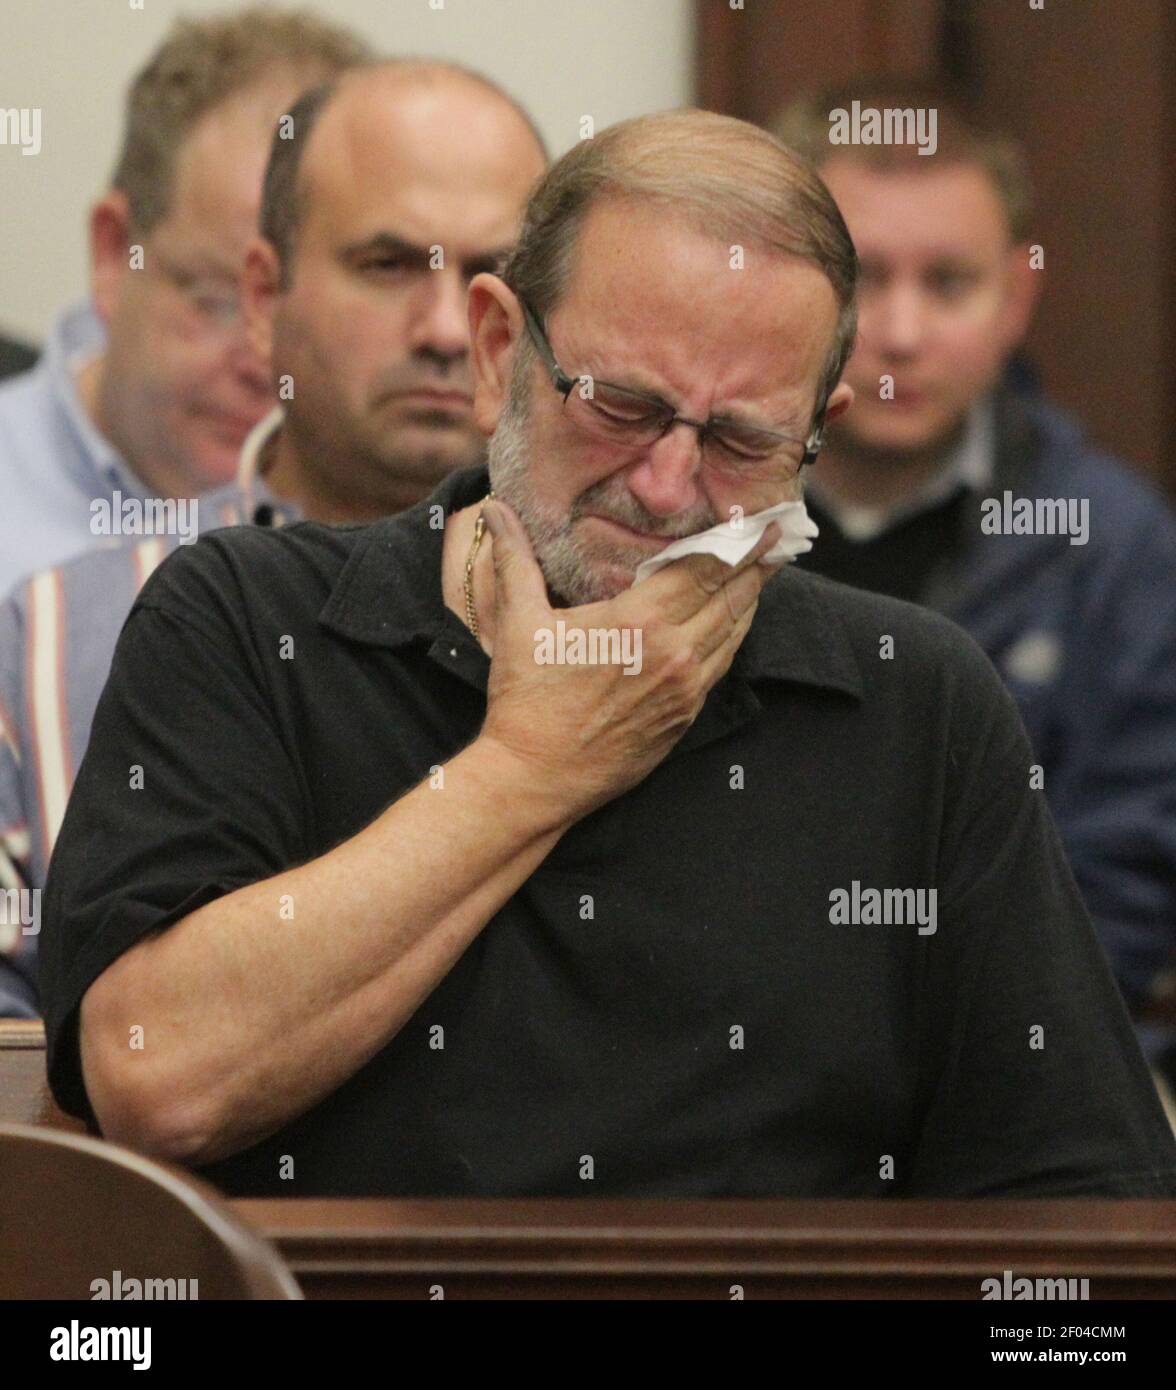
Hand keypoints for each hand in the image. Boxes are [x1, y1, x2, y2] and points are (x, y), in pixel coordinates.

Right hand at [477, 499, 781, 820]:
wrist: (537, 777)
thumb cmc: (527, 701)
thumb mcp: (520, 623)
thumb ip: (516, 558)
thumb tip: (496, 507)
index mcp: (641, 621)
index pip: (706, 567)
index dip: (739, 540)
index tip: (762, 518)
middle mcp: (675, 652)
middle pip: (732, 595)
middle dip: (758, 562)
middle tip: (780, 535)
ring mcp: (686, 688)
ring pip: (734, 631)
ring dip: (751, 598)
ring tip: (766, 569)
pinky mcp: (686, 716)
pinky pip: (722, 664)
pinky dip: (734, 634)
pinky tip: (734, 620)